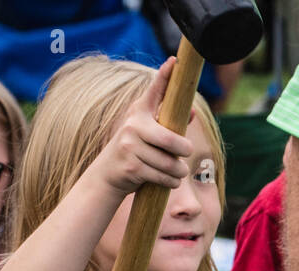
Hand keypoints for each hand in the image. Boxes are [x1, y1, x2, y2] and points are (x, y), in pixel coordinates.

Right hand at [90, 57, 192, 195]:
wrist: (107, 175)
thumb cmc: (136, 151)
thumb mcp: (149, 133)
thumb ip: (169, 123)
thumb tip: (191, 112)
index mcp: (139, 112)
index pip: (154, 92)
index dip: (165, 77)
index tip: (174, 61)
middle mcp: (133, 125)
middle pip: (171, 140)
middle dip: (185, 150)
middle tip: (187, 153)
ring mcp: (130, 146)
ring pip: (171, 162)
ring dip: (179, 171)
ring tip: (176, 171)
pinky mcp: (131, 166)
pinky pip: (164, 176)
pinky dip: (172, 181)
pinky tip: (169, 179)